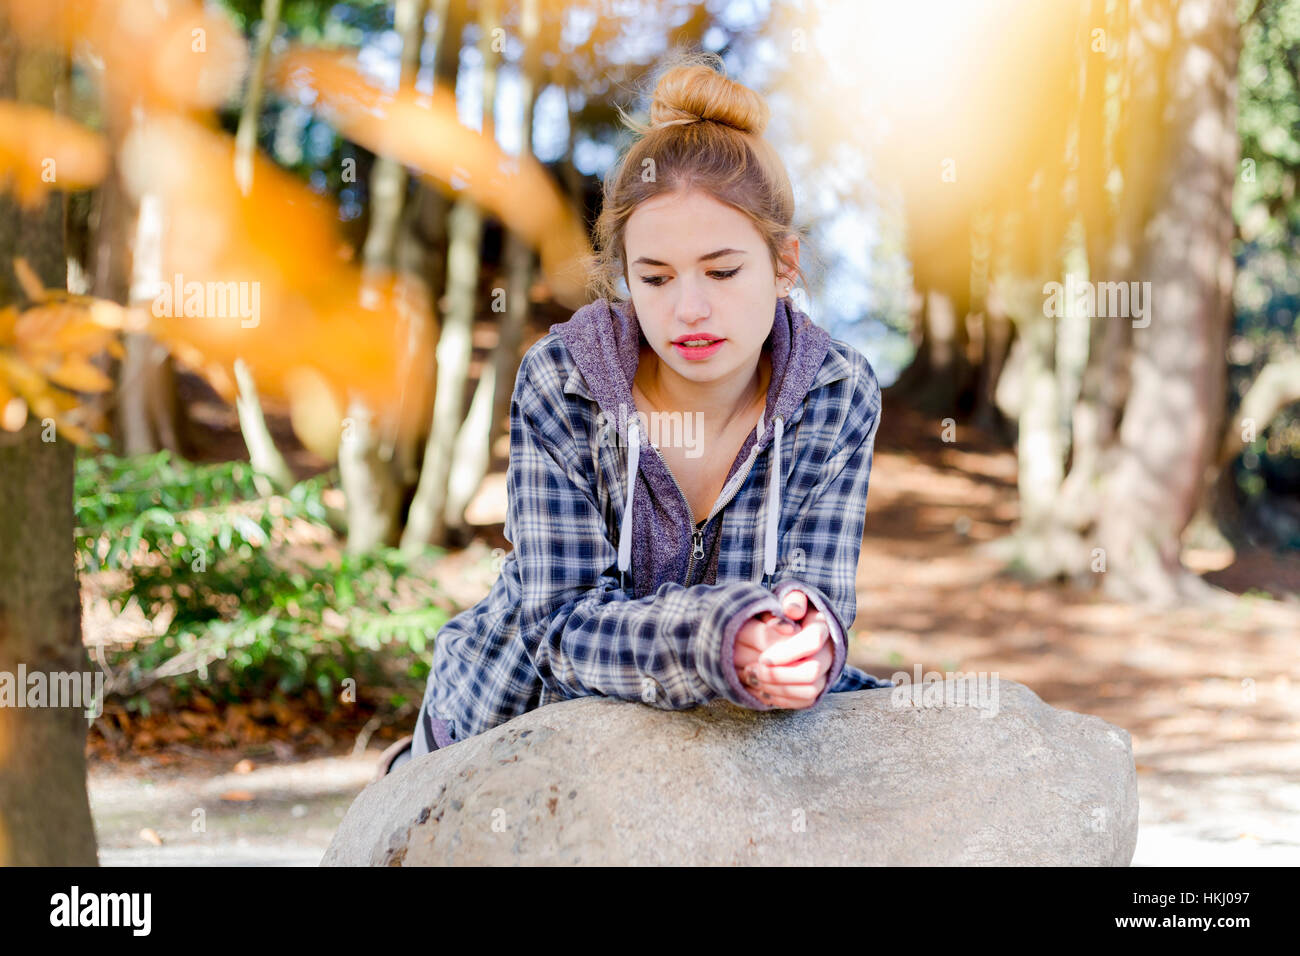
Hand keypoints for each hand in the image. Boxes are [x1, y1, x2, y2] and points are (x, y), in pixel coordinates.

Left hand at [733, 589, 833, 708]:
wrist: (798, 629)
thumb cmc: (790, 613)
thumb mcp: (792, 599)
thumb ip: (793, 600)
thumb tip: (792, 610)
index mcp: (823, 628)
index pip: (812, 642)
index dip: (787, 653)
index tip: (763, 657)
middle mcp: (830, 653)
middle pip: (812, 672)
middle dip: (779, 675)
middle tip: (754, 669)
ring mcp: (825, 674)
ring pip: (809, 691)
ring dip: (778, 689)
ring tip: (754, 679)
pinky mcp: (817, 689)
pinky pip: (804, 702)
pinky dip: (782, 700)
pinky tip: (762, 690)